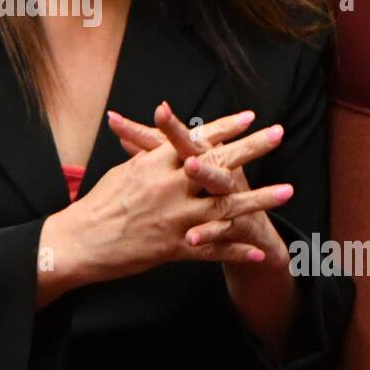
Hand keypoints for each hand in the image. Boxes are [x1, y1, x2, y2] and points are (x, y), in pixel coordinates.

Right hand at [49, 113, 292, 284]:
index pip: (196, 139)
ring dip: (260, 199)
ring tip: (289, 191)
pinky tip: (259, 252)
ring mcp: (175, 218)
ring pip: (225, 208)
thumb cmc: (98, 204)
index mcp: (156, 164)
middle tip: (278, 134)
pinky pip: (211, 249)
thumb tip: (164, 140)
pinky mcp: (174, 247)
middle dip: (252, 148)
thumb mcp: (124, 172)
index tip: (250, 116)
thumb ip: (149, 156)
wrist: (80, 241)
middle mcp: (169, 187)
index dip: (224, 127)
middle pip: (217, 163)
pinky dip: (235, 250)